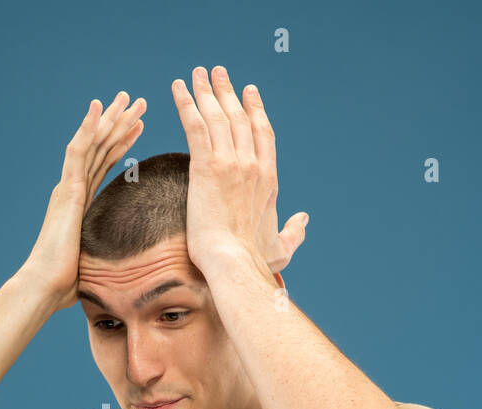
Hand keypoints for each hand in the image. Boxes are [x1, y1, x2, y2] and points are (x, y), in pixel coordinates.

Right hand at [21, 92, 146, 310]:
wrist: (45, 286)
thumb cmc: (67, 283)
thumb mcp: (96, 261)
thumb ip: (107, 253)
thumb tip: (128, 268)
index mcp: (79, 202)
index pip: (104, 165)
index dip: (121, 144)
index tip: (138, 127)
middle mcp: (72, 189)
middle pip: (101, 148)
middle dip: (119, 124)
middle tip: (139, 103)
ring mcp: (68, 187)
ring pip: (92, 143)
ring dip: (110, 118)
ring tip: (128, 98)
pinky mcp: (66, 190)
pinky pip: (78, 151)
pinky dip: (88, 127)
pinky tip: (98, 107)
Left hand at [171, 65, 306, 275]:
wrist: (234, 263)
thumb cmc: (254, 261)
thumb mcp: (282, 248)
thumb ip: (294, 232)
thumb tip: (304, 220)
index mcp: (268, 178)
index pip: (263, 134)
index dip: (255, 110)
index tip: (249, 92)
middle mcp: (252, 164)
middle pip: (239, 118)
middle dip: (229, 91)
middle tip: (218, 73)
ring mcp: (230, 163)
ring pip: (217, 116)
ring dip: (206, 91)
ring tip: (197, 73)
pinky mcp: (206, 167)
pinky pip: (195, 126)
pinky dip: (186, 104)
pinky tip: (177, 88)